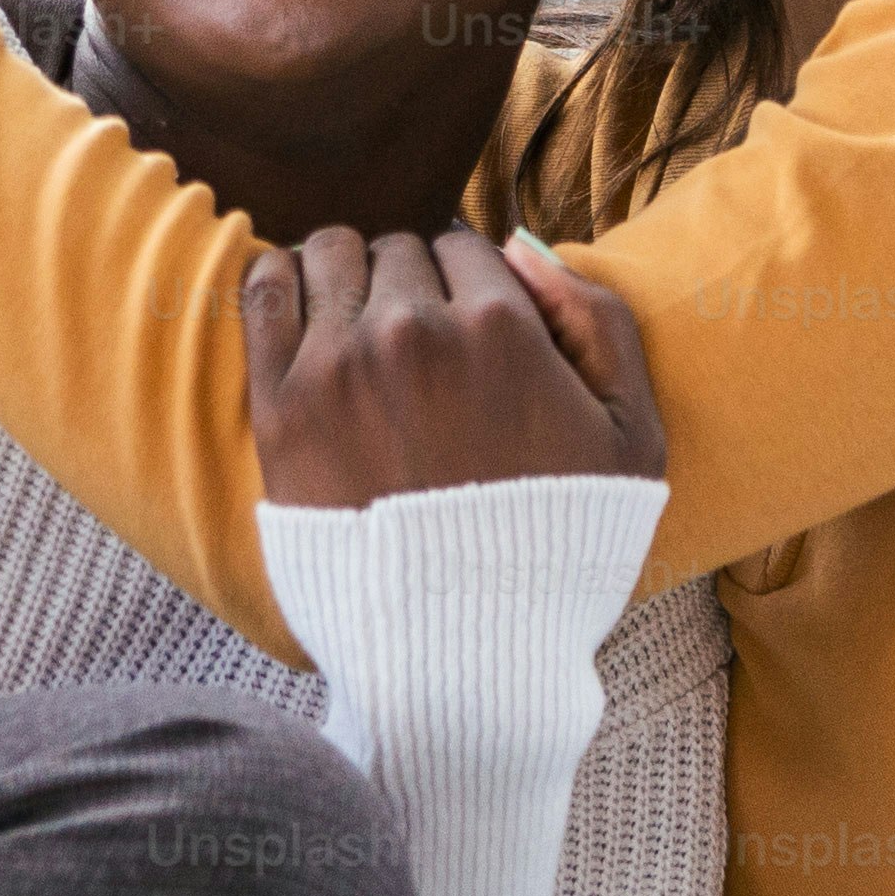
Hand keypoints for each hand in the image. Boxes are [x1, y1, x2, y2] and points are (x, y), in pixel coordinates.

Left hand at [239, 228, 667, 511]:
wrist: (461, 647)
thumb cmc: (557, 545)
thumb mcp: (632, 435)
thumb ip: (600, 320)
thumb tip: (525, 249)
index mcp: (501, 326)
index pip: (466, 248)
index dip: (471, 284)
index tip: (466, 327)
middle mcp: (413, 330)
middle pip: (398, 251)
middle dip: (411, 283)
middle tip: (418, 342)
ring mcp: (337, 365)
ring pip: (329, 255)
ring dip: (346, 275)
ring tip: (358, 322)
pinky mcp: (279, 406)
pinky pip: (262, 292)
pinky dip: (280, 281)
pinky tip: (298, 305)